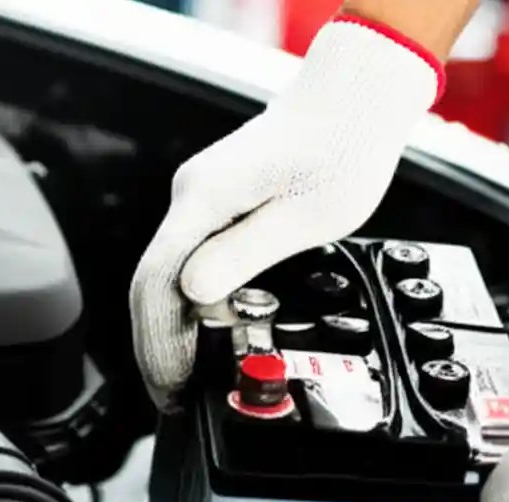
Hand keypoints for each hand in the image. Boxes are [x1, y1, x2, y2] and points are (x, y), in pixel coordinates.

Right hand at [128, 16, 441, 409]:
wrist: (355, 100)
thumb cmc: (343, 149)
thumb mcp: (305, 217)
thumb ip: (245, 253)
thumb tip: (193, 292)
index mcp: (206, 199)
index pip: (156, 282)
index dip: (158, 342)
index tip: (170, 386)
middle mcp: (194, 195)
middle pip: (154, 281)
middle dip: (158, 343)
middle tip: (174, 394)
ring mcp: (204, 195)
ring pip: (170, 270)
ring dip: (173, 324)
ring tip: (186, 373)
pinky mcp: (221, 198)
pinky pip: (191, 256)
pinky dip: (191, 298)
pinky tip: (205, 326)